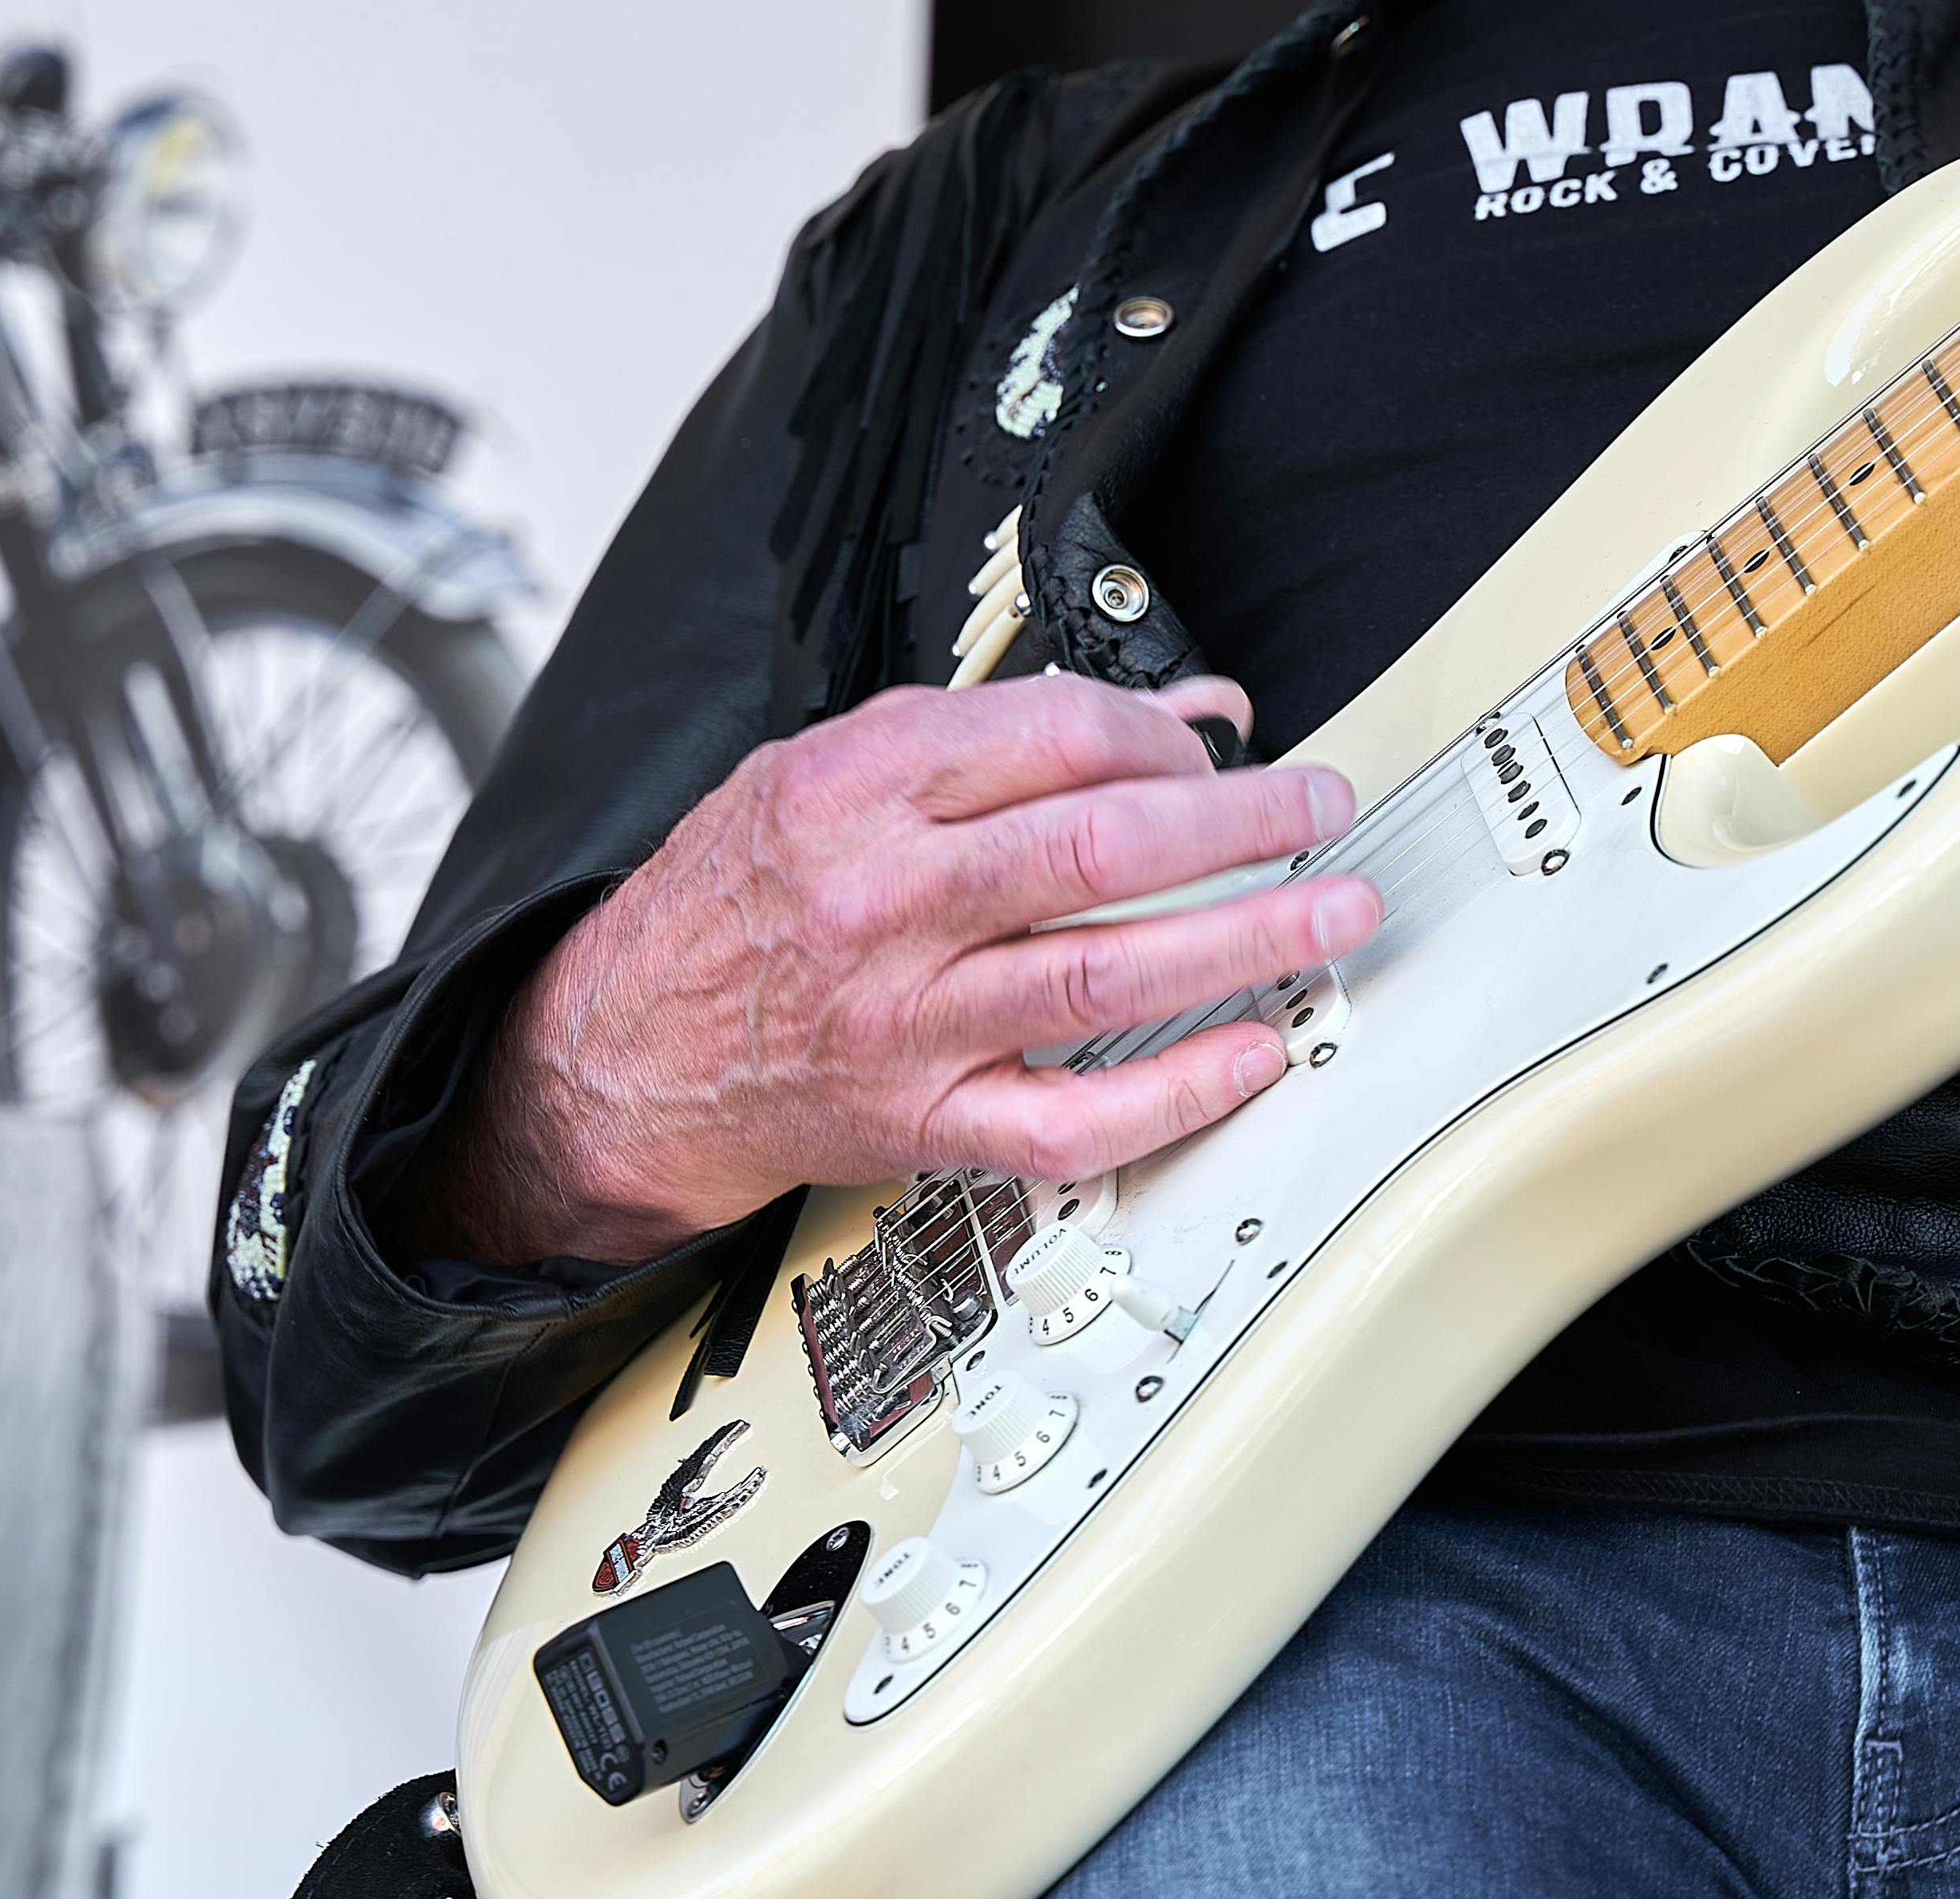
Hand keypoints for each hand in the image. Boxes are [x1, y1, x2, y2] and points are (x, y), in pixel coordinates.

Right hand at [407, 674, 1379, 1266]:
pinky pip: (1072, 1119)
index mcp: (858, 788)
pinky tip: (1252, 1055)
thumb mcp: (832, 769)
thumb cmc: (737, 900)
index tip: (1222, 746)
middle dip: (1244, 824)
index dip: (1168, 738)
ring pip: (1107, 977)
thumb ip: (1003, 738)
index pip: (1058, 736)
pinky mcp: (924, 1120)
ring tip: (1334, 913)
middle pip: (1102, 849)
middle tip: (1322, 811)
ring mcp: (909, 1020)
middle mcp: (886, 901)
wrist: (626, 1048)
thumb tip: (1182, 717)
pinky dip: (1175, 1093)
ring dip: (1247, 941)